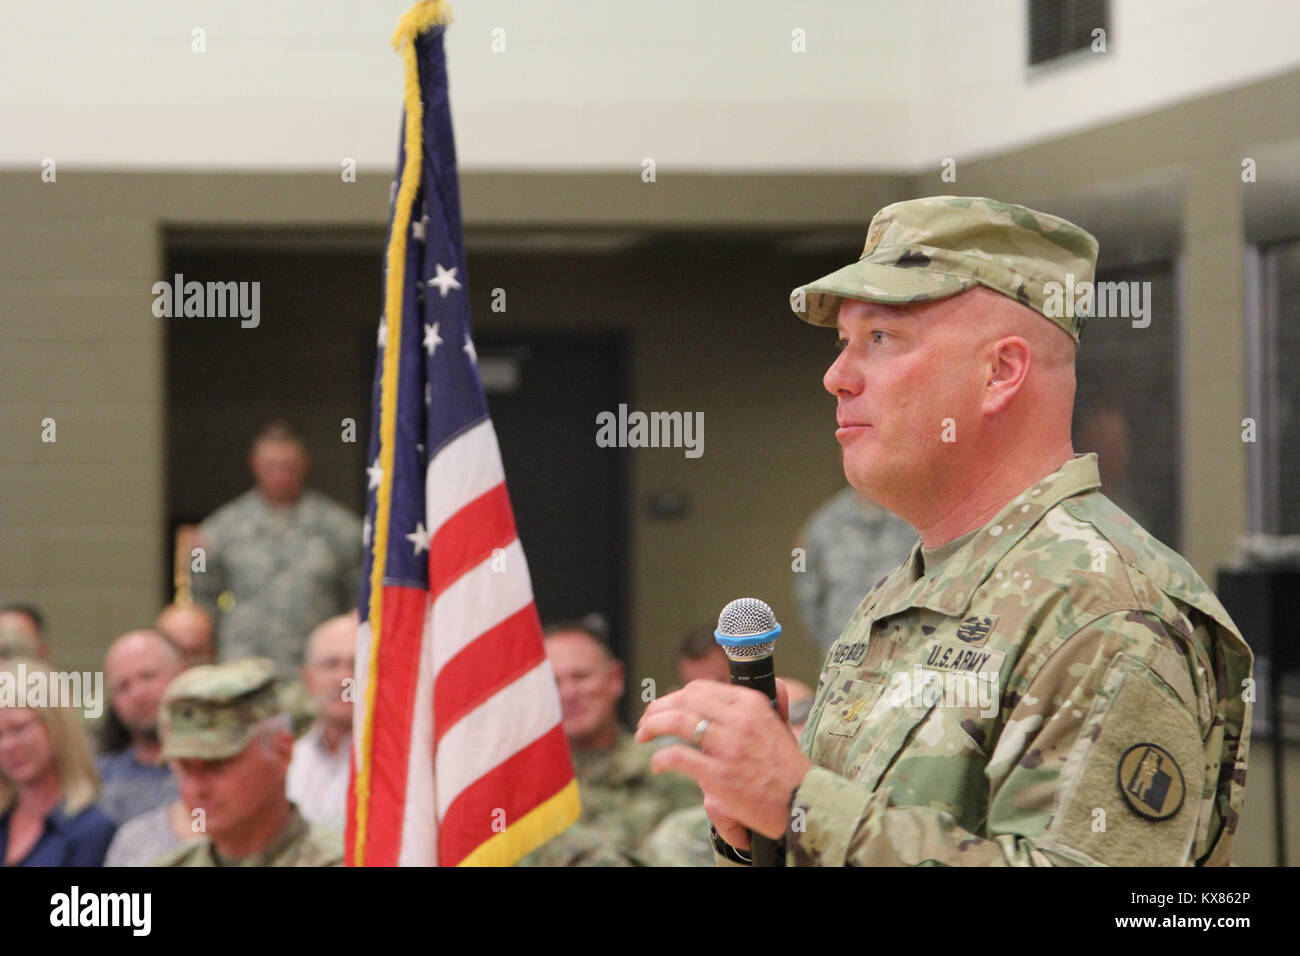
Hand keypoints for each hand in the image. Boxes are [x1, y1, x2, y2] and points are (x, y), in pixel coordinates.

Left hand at [636, 678, 811, 844]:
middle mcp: (738, 720)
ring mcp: (727, 747)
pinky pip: (678, 757)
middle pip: (684, 700)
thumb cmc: (789, 767)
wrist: (802, 802)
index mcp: (751, 704)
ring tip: (641, 734)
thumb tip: (775, 680)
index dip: (677, 696)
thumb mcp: (782, 726)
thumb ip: (774, 701)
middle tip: (646, 720)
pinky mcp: (718, 775)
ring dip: (652, 726)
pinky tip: (657, 764)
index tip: (666, 706)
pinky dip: (661, 758)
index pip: (701, 688)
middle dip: (658, 708)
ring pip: (677, 722)